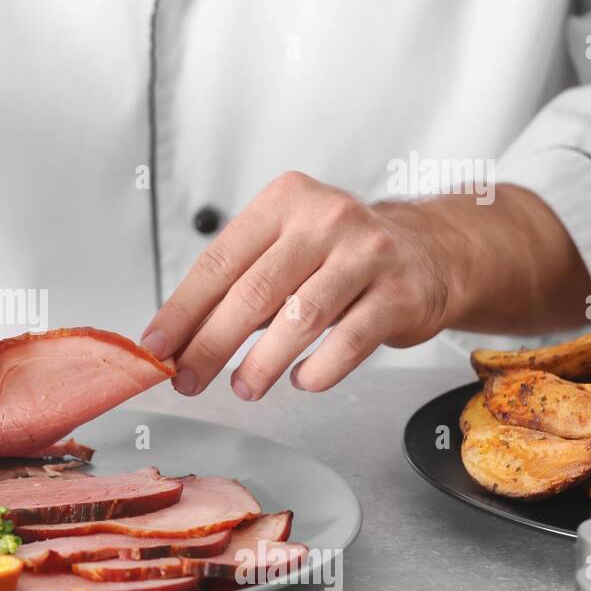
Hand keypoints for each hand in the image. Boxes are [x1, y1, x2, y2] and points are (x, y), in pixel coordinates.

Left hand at [140, 171, 590, 398]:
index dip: (182, 310)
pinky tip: (303, 381)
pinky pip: (350, 340)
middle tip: (187, 379)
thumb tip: (179, 339)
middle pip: (253, 292)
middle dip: (211, 344)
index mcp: (283, 202)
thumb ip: (239, 285)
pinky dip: (320, 368)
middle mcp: (325, 219)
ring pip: (300, 317)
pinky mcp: (400, 292)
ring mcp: (366, 253)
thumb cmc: (342, 256)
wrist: (434, 251)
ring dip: (263, 362)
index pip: (219, 261)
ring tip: (243, 388)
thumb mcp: (287, 248)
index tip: (157, 346)